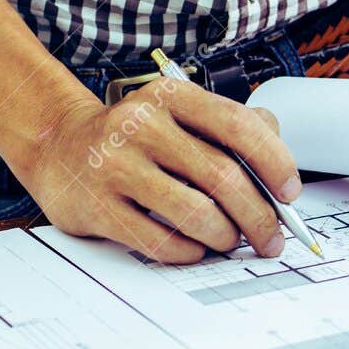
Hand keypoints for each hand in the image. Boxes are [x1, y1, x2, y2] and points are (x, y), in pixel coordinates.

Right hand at [17, 77, 299, 263]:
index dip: (275, 163)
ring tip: (230, 241)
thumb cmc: (135, 138)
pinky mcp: (98, 206)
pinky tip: (196, 248)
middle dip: (259, 217)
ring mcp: (116, 165)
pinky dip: (191, 252)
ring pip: (195, 214)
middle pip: (223, 177)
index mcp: (170, 96)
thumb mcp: (178, 115)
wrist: (58, 146)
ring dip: (226, 237)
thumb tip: (279, 171)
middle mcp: (141, 124)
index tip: (290, 193)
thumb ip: (230, 129)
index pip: (238, 126)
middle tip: (271, 239)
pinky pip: (161, 242)